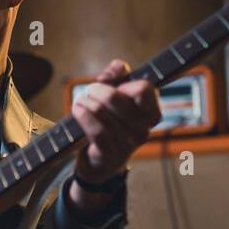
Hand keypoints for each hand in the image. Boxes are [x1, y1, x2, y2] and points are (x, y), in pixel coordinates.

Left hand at [69, 59, 160, 210]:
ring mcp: (128, 144)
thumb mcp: (115, 97)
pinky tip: (77, 110)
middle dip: (98, 91)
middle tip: (89, 92)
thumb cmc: (109, 123)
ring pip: (103, 113)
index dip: (123, 83)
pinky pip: (97, 131)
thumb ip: (117, 77)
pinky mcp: (110, 155)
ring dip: (86, 103)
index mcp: (151, 112)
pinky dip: (84, 117)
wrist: (100, 162)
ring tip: (80, 102)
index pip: (144, 89)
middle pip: (118, 98)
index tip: (112, 85)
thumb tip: (119, 66)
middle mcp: (144, 129)